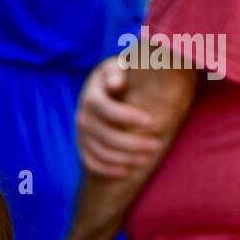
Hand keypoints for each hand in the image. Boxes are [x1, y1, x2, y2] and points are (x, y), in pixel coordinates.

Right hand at [77, 57, 162, 176]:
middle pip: (107, 137)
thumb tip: (116, 83)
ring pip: (102, 153)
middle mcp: (83, 118)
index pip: (108, 110)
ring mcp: (81, 136)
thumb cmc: (115, 77)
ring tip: (148, 158)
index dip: (129, 117)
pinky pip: (93, 164)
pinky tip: (128, 170)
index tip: (152, 121)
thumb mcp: (115, 68)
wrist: (98, 90)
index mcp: (91, 97)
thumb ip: (117, 71)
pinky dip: (109, 170)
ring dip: (126, 159)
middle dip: (134, 144)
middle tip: (157, 145)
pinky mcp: (83, 148)